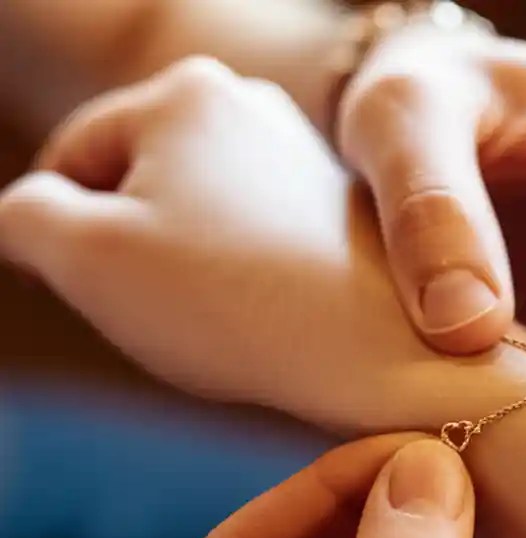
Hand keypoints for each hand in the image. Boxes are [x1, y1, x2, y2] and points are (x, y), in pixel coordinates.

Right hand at [0, 58, 499, 433]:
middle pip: (146, 187)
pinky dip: (250, 288)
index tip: (115, 296)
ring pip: (204, 224)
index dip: (69, 240)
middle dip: (139, 254)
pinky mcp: (348, 218)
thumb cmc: (235, 302)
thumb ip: (26, 217)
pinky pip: (261, 251)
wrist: (392, 359)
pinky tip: (275, 328)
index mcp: (188, 92)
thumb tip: (35, 214)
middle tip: (176, 312)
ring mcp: (309, 160)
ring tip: (231, 323)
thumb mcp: (83, 255)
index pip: (77, 160)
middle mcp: (259, 108)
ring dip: (194, 276)